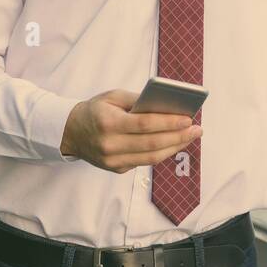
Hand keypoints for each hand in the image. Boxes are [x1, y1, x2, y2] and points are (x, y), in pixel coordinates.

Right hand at [59, 88, 202, 172]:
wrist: (69, 132)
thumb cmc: (95, 110)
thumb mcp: (113, 97)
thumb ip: (138, 101)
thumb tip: (166, 106)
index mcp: (108, 123)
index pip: (144, 124)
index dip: (168, 123)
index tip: (188, 118)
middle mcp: (110, 145)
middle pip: (151, 144)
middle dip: (178, 137)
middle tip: (197, 129)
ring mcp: (112, 161)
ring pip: (151, 157)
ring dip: (174, 147)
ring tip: (190, 137)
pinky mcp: (115, 169)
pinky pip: (143, 162)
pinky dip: (161, 153)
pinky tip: (174, 144)